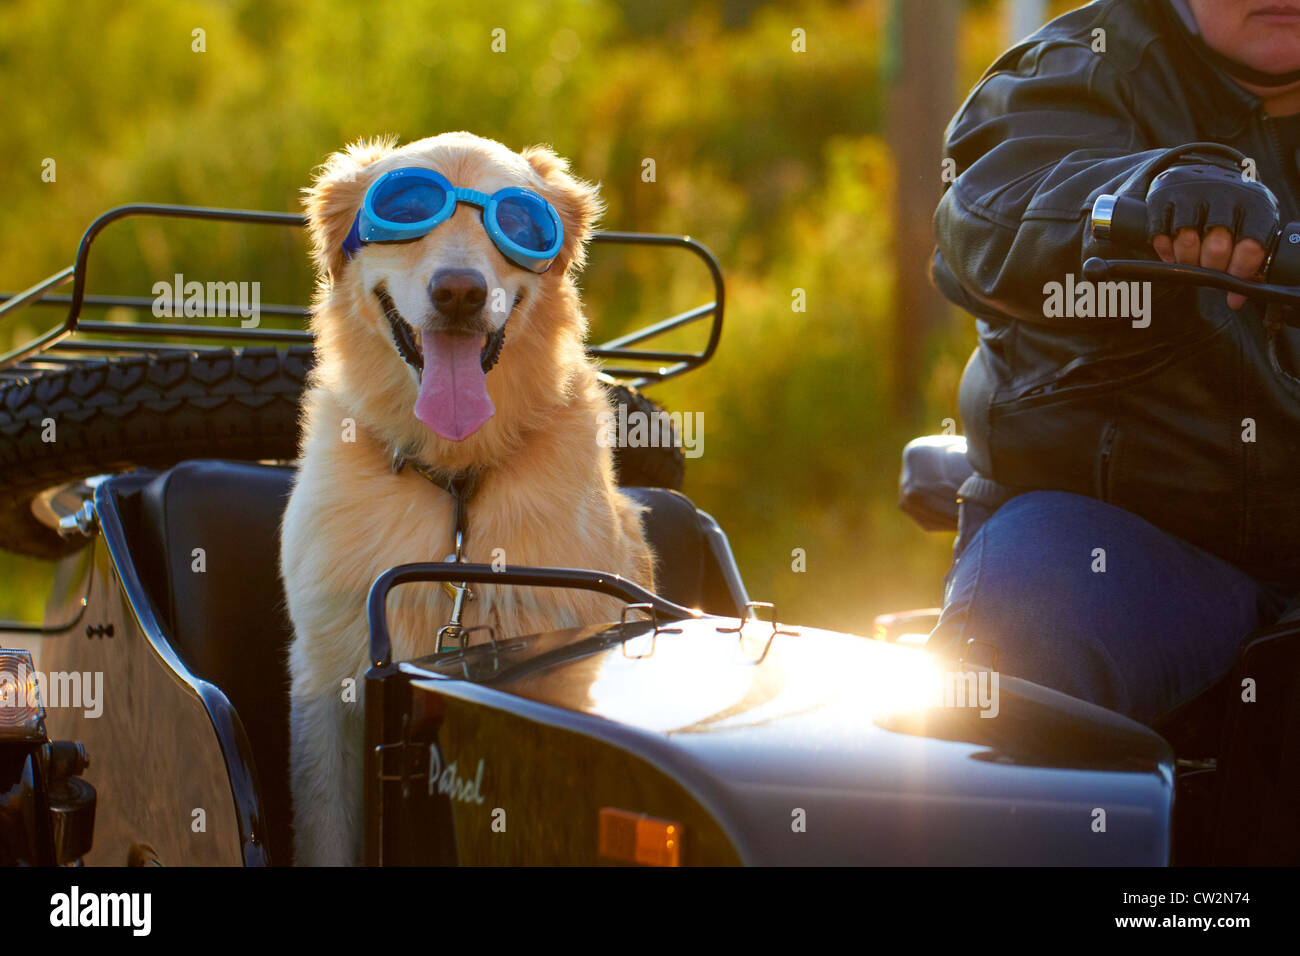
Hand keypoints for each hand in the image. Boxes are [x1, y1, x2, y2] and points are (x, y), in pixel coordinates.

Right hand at [1145, 163, 1277, 310]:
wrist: (1201, 169)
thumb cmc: (1231, 210)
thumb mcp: (1250, 228)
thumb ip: (1249, 264)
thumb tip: (1236, 299)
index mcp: (1256, 203)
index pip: (1251, 246)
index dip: (1239, 271)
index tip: (1230, 281)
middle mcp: (1227, 193)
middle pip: (1216, 248)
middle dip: (1209, 269)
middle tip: (1206, 271)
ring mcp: (1194, 191)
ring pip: (1186, 242)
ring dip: (1184, 261)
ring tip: (1189, 260)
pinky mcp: (1164, 195)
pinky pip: (1160, 234)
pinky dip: (1164, 249)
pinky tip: (1172, 249)